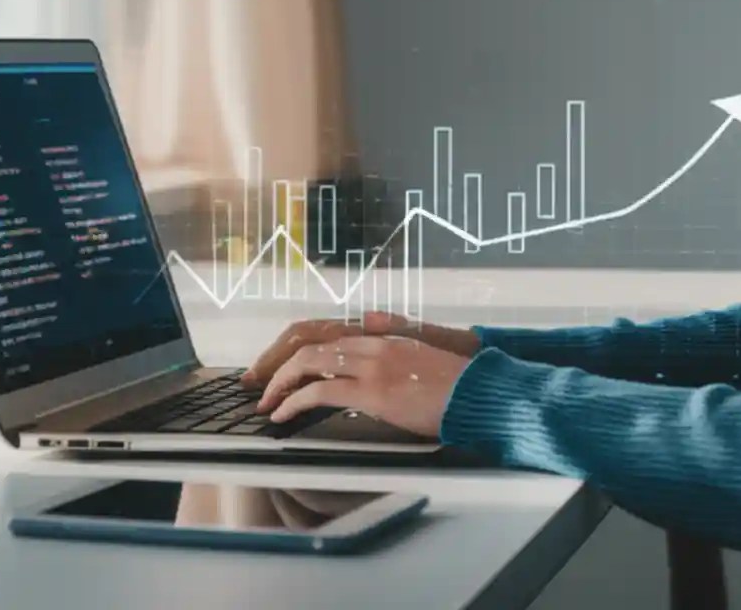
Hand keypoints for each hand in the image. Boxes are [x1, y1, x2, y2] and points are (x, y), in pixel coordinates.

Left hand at [256, 335, 470, 437]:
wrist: (478, 393)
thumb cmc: (454, 383)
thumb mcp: (419, 354)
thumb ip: (392, 340)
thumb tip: (369, 326)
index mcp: (382, 336)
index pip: (325, 335)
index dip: (295, 350)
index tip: (280, 369)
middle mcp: (372, 343)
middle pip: (308, 344)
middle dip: (278, 365)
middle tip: (262, 387)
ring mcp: (371, 364)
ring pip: (308, 363)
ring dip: (280, 384)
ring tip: (267, 404)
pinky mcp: (371, 391)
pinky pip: (318, 391)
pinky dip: (294, 402)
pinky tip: (283, 414)